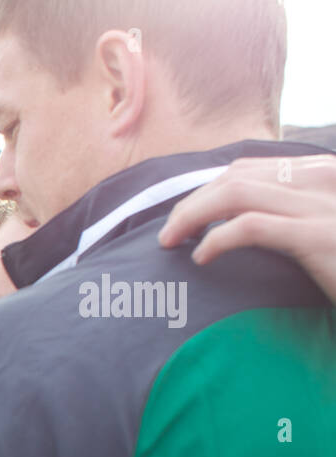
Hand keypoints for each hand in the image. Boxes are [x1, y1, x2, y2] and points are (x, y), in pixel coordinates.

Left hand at [160, 154, 335, 302]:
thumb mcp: (320, 231)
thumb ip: (286, 216)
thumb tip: (233, 223)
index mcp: (322, 174)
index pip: (249, 168)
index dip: (207, 190)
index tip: (183, 216)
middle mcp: (322, 180)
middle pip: (235, 178)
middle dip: (191, 203)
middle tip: (166, 234)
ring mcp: (322, 206)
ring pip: (235, 194)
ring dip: (191, 216)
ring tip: (170, 241)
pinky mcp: (318, 237)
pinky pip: (250, 227)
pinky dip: (216, 239)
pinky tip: (201, 257)